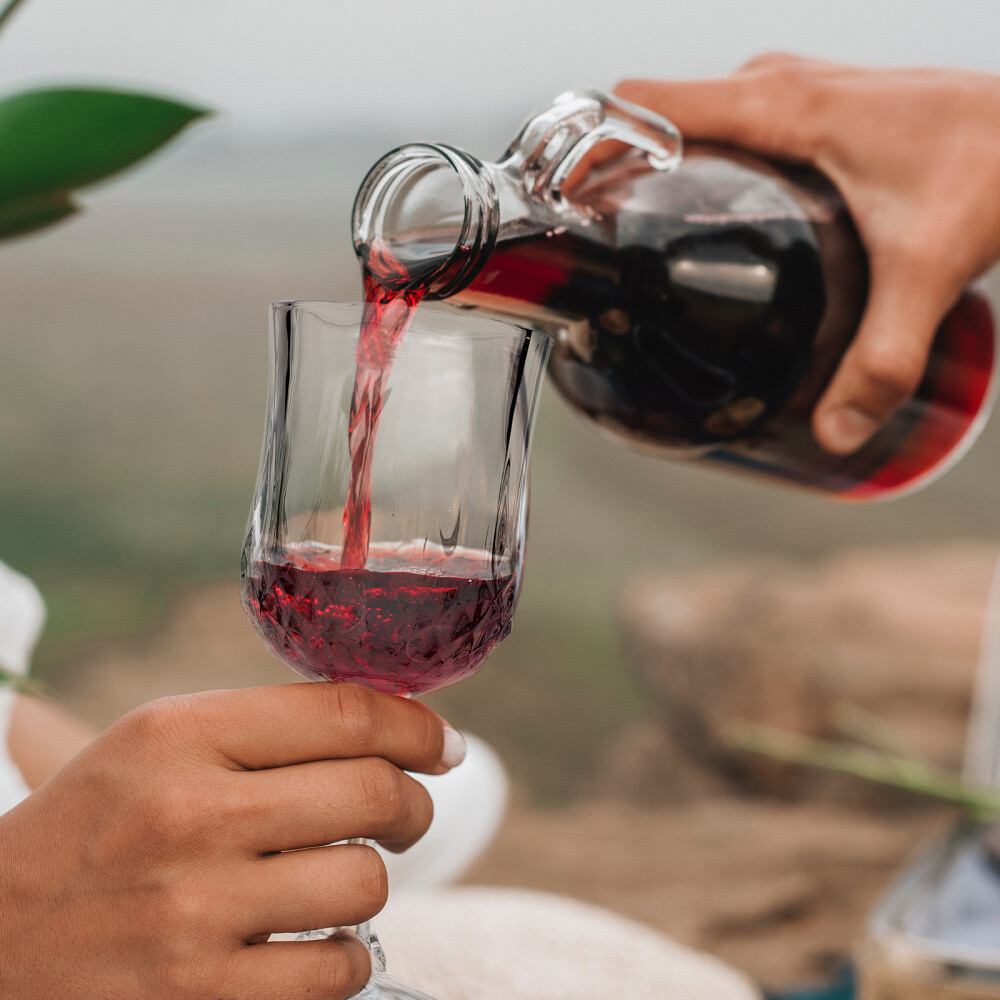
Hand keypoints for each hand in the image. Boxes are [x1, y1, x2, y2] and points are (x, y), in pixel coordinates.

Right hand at [0, 683, 464, 999]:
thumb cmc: (97, 827)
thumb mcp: (158, 744)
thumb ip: (267, 728)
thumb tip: (394, 727)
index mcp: (180, 733)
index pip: (345, 713)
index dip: (418, 727)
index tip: (442, 745)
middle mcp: (188, 814)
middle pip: (374, 793)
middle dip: (412, 804)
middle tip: (404, 812)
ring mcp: (194, 913)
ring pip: (365, 882)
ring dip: (371, 879)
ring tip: (342, 878)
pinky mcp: (200, 997)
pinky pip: (336, 970)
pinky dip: (343, 957)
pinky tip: (313, 943)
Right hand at [615, 58, 999, 453]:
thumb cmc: (997, 164)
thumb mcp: (930, 270)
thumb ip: (881, 357)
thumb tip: (836, 430)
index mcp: (780, 108)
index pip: (641, 107)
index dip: (585, 150)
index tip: (559, 208)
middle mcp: (777, 87)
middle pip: (656, 121)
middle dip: (616, 178)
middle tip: (603, 252)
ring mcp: (798, 91)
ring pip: (696, 124)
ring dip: (661, 173)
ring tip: (646, 247)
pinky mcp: (818, 107)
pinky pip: (732, 127)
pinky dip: (704, 166)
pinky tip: (719, 226)